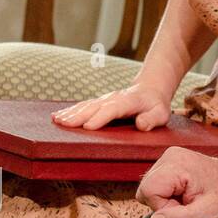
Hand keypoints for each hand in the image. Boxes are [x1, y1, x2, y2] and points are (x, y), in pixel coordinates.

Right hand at [51, 82, 170, 131]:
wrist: (150, 90)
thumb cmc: (156, 106)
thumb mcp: (161, 114)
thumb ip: (152, 119)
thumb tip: (141, 124)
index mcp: (129, 102)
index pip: (114, 109)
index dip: (101, 117)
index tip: (88, 127)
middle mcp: (114, 98)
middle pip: (95, 107)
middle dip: (79, 116)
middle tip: (64, 124)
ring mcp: (104, 99)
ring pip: (86, 106)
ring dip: (71, 113)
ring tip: (57, 121)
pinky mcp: (99, 102)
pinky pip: (82, 106)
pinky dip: (69, 111)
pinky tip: (56, 116)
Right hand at [136, 146, 217, 217]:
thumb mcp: (206, 215)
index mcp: (178, 164)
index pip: (148, 191)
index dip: (163, 207)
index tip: (185, 207)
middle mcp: (171, 155)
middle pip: (145, 188)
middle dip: (163, 203)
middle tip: (189, 204)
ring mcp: (171, 156)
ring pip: (149, 187)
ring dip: (166, 198)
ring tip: (190, 198)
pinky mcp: (172, 160)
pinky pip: (157, 183)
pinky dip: (169, 192)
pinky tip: (187, 192)